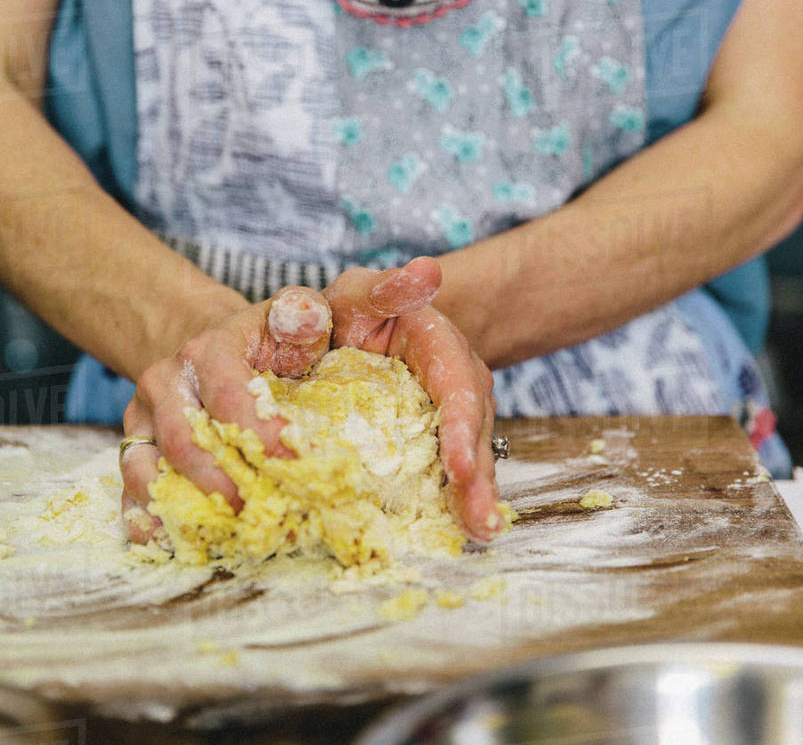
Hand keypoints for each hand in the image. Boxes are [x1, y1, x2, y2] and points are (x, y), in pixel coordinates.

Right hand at [120, 257, 500, 543]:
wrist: (227, 346)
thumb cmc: (290, 335)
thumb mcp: (331, 307)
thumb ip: (376, 294)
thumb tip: (426, 274)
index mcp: (217, 346)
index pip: (229, 390)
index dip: (257, 429)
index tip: (292, 460)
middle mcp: (174, 379)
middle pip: (183, 435)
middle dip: (218, 478)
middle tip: (258, 511)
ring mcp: (150, 415)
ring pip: (146, 462)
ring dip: (181, 501)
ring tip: (222, 531)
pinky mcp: (141, 447)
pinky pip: (133, 484)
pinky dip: (144, 514)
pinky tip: (164, 538)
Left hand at [323, 257, 500, 540]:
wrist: (322, 337)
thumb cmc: (333, 311)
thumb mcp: (351, 294)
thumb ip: (379, 287)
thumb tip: (426, 272)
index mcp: (432, 334)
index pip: (456, 376)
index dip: (459, 421)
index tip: (458, 464)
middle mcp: (450, 369)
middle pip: (472, 420)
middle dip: (475, 469)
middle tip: (476, 515)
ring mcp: (445, 403)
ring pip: (469, 447)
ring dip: (475, 491)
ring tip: (481, 531)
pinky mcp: (431, 433)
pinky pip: (451, 465)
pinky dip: (458, 497)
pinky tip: (468, 530)